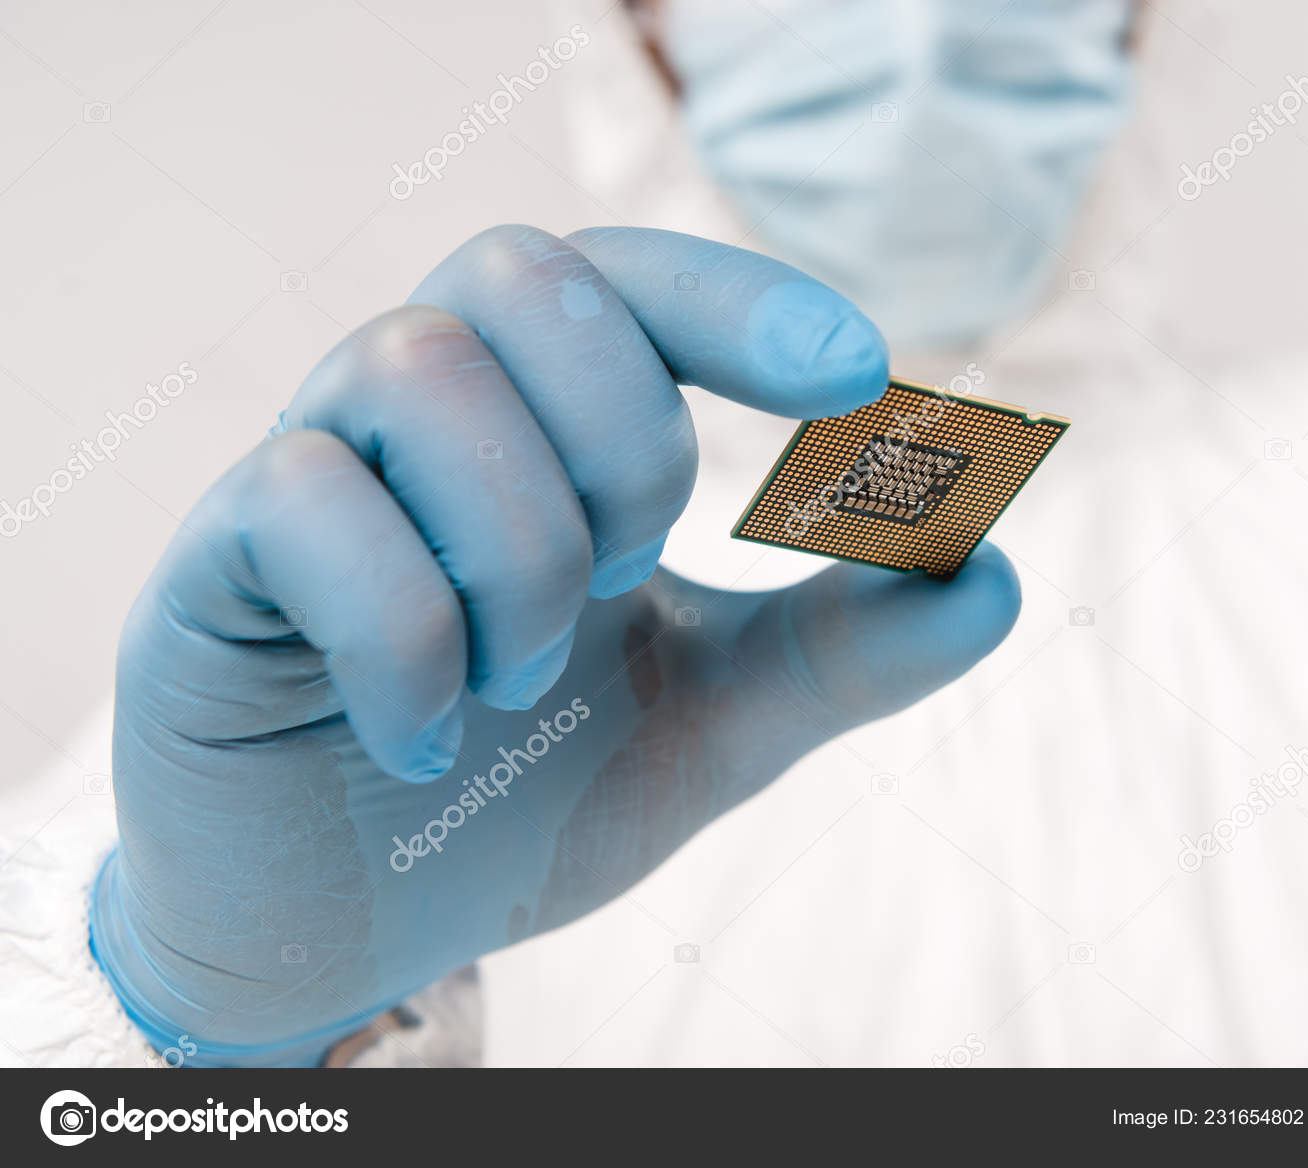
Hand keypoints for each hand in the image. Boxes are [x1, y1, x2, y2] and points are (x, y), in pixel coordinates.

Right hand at [91, 226, 1022, 1065]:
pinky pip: (303, 501)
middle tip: (636, 577)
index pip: (630, 279)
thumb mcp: (715, 720)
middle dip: (623, 433)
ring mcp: (309, 473)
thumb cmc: (526, 795)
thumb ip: (845, 649)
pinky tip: (429, 741)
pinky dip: (408, 630)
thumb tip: (993, 573)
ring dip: (521, 544)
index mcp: (540, 426)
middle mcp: (421, 416)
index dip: (742, 299)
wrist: (355, 926)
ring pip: (419, 372)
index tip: (858, 379)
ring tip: (524, 679)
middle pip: (518, 274)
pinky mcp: (215, 562)